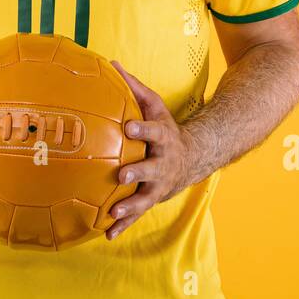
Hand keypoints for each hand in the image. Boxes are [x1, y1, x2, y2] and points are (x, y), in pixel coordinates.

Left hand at [106, 61, 198, 239]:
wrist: (191, 157)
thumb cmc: (164, 128)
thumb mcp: (154, 106)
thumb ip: (134, 88)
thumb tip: (111, 64)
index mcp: (162, 138)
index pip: (153, 131)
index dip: (142, 129)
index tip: (129, 126)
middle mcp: (163, 163)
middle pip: (151, 168)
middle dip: (138, 172)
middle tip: (122, 175)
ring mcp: (158, 184)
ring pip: (145, 197)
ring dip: (130, 206)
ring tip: (114, 212)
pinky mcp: (152, 199)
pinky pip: (137, 214)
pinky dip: (123, 225)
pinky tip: (107, 234)